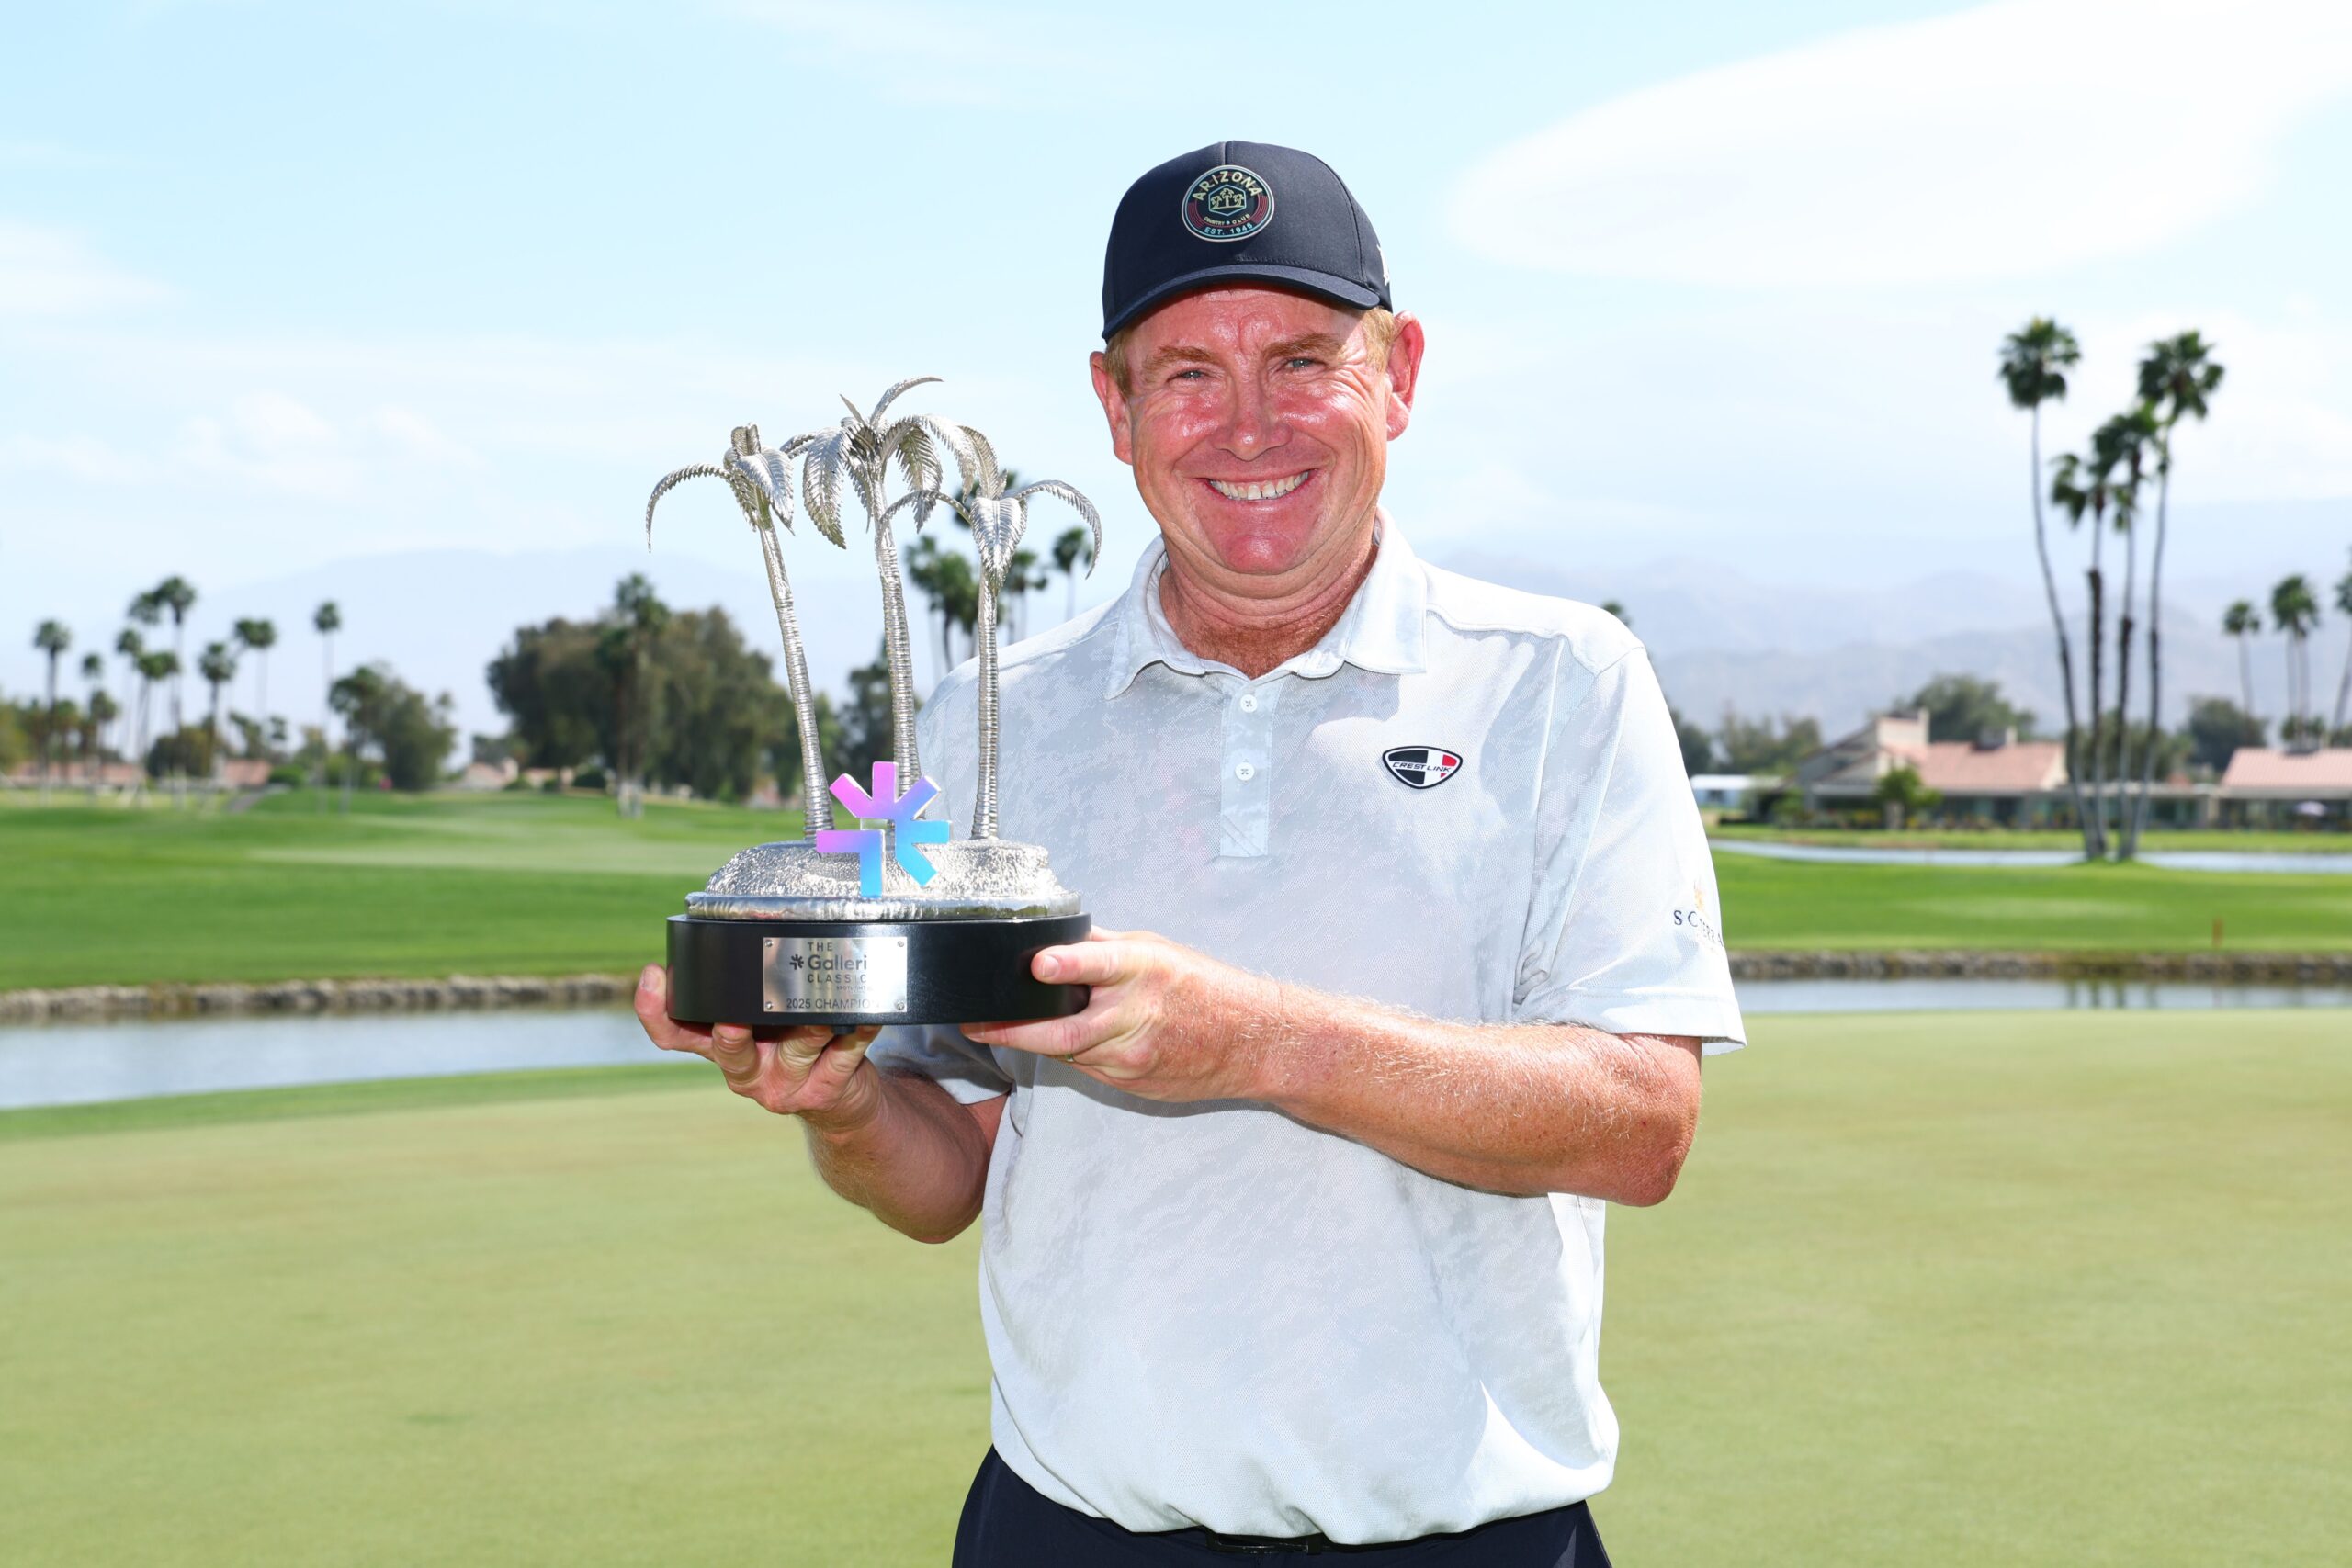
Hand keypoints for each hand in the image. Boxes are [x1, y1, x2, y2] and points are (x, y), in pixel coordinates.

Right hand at [634, 964, 882, 1130]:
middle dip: (730, 1035)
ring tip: (821, 1010)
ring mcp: (783, 1084)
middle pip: (728, 1052)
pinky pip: (842, 1058)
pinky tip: (866, 1018)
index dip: (653, 1009)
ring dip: (809, 1026)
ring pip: (795, 1049)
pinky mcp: (823, 1091)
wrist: (839, 1099)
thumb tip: (757, 914)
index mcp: (719, 1044)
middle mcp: (745, 1069)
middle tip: (731, 1021)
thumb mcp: (761, 1022)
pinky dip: (856, 1034)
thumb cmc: (794, 1043)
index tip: (653, 975)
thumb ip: (749, 985)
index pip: (672, 1033)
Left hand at [962, 929, 1283, 1103]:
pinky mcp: (1133, 1082)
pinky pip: (1088, 1067)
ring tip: (993, 1030)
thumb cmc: (1205, 988)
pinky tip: (1059, 1043)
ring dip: (1033, 1042)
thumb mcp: (1158, 951)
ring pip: (1069, 1053)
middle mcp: (1137, 1013)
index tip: (1035, 965)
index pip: (1098, 966)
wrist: (1252, 1041)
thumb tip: (1054, 938)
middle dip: (1015, 1030)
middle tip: (974, 1025)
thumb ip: (1104, 949)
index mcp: (1145, 969)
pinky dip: (1070, 1055)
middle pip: (1067, 1030)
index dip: (1065, 966)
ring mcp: (1134, 1055)